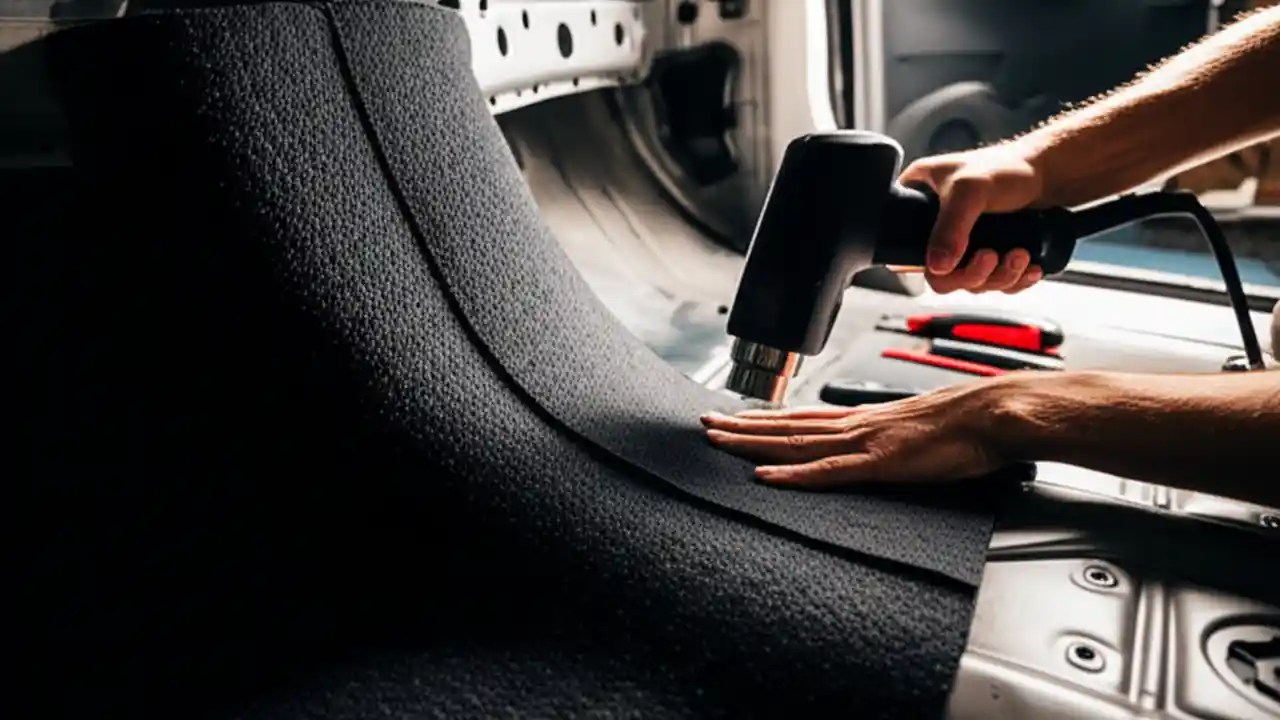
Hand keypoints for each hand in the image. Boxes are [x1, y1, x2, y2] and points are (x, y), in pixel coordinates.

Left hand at [701, 381, 1007, 487]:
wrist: (994, 415)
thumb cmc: (965, 425)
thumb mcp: (917, 429)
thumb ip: (890, 437)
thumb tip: (878, 444)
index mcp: (863, 420)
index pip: (801, 419)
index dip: (764, 419)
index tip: (734, 417)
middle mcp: (854, 426)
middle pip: (785, 427)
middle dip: (741, 428)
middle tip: (704, 425)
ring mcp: (863, 443)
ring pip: (793, 444)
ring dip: (751, 444)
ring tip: (717, 443)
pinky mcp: (878, 464)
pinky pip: (826, 472)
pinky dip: (792, 475)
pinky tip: (765, 477)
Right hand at [899, 142, 1047, 294]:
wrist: (1049, 172)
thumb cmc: (1007, 167)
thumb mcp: (970, 190)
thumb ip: (950, 226)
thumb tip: (937, 266)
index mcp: (918, 198)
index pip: (905, 244)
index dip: (928, 264)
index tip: (955, 259)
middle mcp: (937, 223)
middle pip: (941, 274)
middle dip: (972, 274)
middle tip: (991, 256)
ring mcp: (964, 241)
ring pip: (972, 280)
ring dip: (999, 276)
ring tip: (1020, 255)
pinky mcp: (989, 251)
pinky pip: (994, 281)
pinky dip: (1013, 280)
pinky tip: (1029, 267)